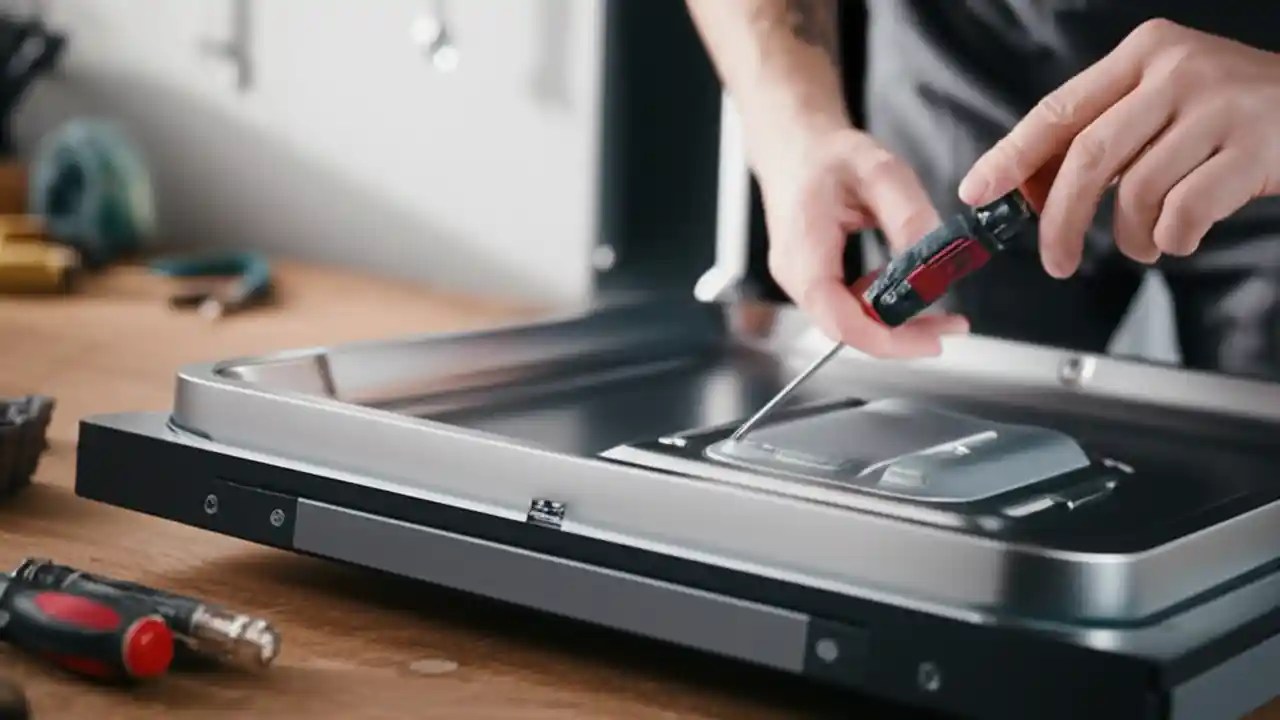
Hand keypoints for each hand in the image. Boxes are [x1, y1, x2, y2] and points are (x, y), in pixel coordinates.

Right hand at [758, 129, 969, 356]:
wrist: (794, 147)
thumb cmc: (828, 155)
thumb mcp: (879, 170)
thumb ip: (908, 215)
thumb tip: (935, 261)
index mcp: (805, 254)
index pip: (843, 321)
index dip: (889, 341)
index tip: (934, 341)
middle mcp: (797, 278)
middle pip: (850, 330)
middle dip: (902, 336)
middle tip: (953, 326)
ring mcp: (802, 282)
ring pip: (852, 323)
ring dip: (896, 323)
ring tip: (941, 312)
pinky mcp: (813, 281)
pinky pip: (849, 308)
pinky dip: (883, 306)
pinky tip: (909, 287)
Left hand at [960, 19, 1279, 277]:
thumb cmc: (1230, 113)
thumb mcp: (1162, 101)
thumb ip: (1102, 134)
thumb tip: (1026, 189)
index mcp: (1144, 53)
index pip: (1059, 110)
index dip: (1012, 156)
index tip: (978, 191)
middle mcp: (1178, 71)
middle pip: (1088, 158)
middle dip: (1059, 219)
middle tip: (1054, 259)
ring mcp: (1220, 107)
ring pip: (1136, 192)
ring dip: (1129, 236)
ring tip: (1144, 243)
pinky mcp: (1255, 149)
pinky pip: (1184, 213)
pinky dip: (1171, 240)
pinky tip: (1178, 238)